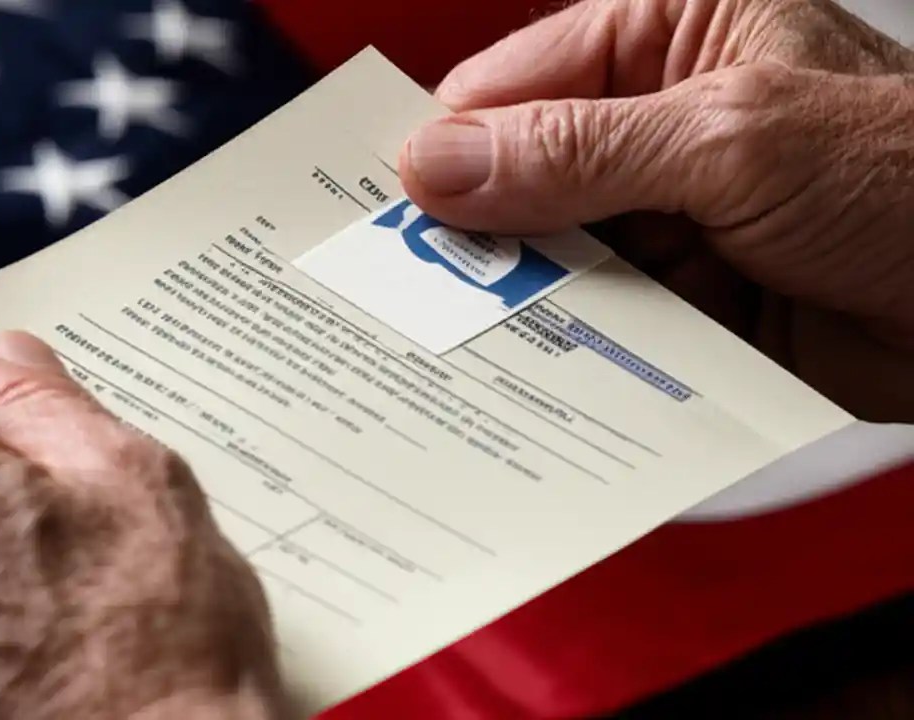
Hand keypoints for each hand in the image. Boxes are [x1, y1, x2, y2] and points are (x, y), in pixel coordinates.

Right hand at [400, 0, 913, 421]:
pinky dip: (565, 345)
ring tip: (465, 329)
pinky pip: (594, 319)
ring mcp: (666, 216)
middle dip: (477, 225)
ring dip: (520, 292)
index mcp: (671, 34)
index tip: (392, 198)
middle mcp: (657, 122)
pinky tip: (533, 363)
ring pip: (548, 253)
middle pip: (519, 170)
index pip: (517, 78)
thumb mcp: (733, 139)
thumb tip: (444, 161)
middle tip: (417, 275)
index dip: (452, 137)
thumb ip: (580, 152)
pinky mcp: (681, 299)